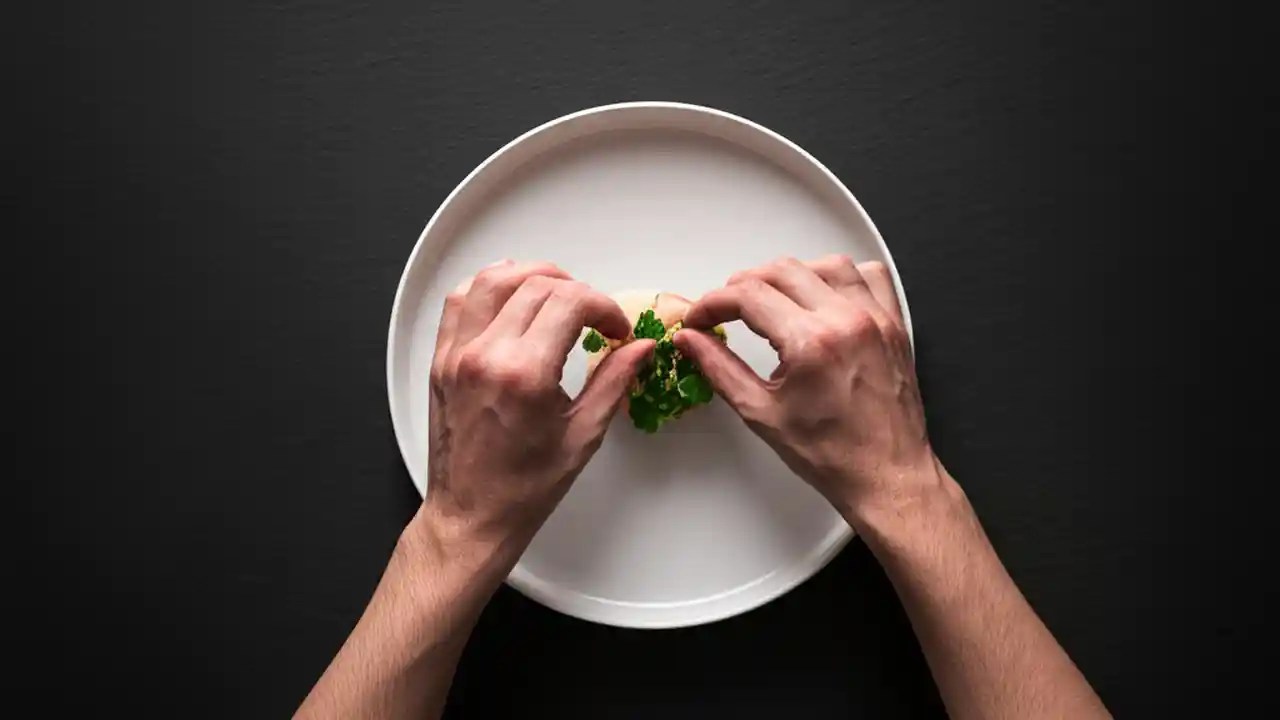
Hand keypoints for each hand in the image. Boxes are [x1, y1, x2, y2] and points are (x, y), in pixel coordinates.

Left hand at [425, 260, 654, 553]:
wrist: (470, 515)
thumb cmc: (523, 488)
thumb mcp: (582, 434)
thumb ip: (614, 381)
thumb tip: (639, 347)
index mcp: (524, 375)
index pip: (570, 302)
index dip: (603, 306)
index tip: (615, 327)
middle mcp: (485, 356)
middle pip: (536, 285)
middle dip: (576, 291)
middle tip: (594, 317)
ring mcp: (457, 354)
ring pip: (492, 279)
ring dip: (531, 276)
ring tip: (557, 293)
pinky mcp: (441, 360)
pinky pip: (459, 301)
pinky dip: (488, 287)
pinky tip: (511, 298)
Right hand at [675, 256, 938, 524]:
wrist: (887, 477)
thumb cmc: (831, 455)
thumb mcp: (761, 413)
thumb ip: (719, 369)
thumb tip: (690, 341)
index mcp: (811, 343)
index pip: (748, 296)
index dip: (713, 302)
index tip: (701, 317)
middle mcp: (846, 320)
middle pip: (782, 271)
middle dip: (743, 285)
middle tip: (726, 309)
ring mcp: (875, 319)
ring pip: (826, 265)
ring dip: (791, 275)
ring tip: (772, 298)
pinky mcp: (894, 325)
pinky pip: (871, 277)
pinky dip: (843, 277)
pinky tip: (824, 295)